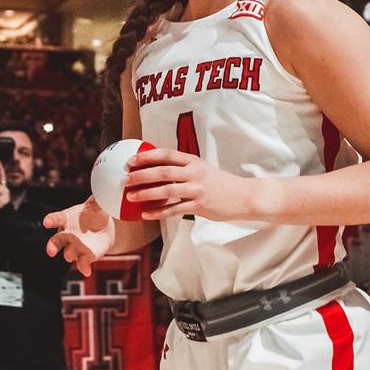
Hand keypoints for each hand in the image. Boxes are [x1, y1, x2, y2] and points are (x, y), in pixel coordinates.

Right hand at [43, 198, 114, 277]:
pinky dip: (83, 268)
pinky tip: (86, 271)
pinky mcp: (84, 257)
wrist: (103, 228)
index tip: (46, 222)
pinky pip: (81, 264)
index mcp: (66, 219)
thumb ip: (98, 200)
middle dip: (52, 246)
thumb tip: (104, 190)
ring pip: (68, 254)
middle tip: (50, 251)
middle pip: (55, 242)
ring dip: (70, 254)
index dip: (51, 220)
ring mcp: (74, 248)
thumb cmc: (94, 213)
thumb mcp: (97, 204)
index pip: (56, 219)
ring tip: (74, 254)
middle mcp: (67, 235)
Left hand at [123, 147, 258, 221]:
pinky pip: (175, 210)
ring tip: (130, 196)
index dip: (147, 156)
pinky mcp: (200, 206)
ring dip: (146, 193)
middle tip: (126, 178)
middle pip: (163, 171)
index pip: (167, 154)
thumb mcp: (203, 169)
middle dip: (142, 174)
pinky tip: (146, 214)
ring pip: (167, 190)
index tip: (132, 160)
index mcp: (194, 161)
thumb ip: (184, 168)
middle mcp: (195, 173)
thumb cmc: (220, 184)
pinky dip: (158, 212)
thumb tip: (157, 170)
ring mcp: (197, 190)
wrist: (243, 196)